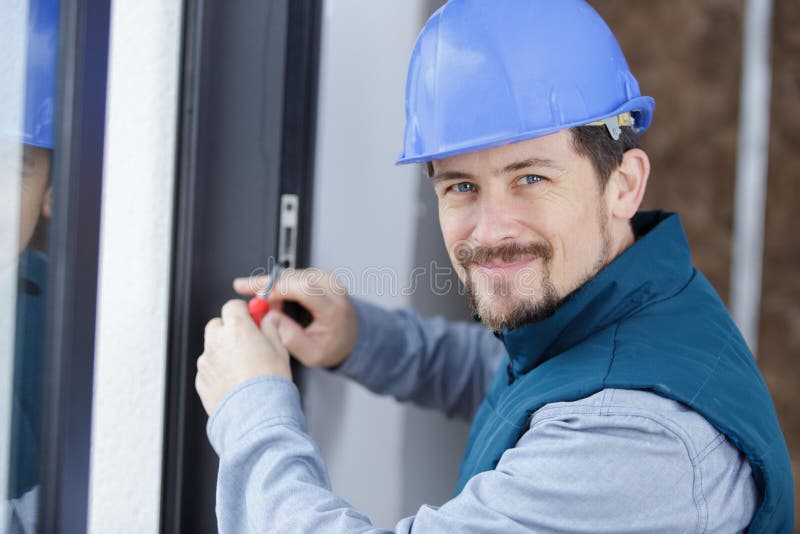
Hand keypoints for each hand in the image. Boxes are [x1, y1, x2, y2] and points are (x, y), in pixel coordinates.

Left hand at [196, 299, 291, 415]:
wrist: (256, 416)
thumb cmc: (270, 383)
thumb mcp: (280, 350)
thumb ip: (271, 329)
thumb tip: (268, 320)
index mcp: (237, 328)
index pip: (232, 306)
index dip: (243, 312)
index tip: (252, 320)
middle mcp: (216, 341)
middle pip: (217, 324)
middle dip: (229, 330)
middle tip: (246, 343)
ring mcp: (206, 361)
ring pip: (212, 348)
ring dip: (223, 352)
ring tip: (243, 369)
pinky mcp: (200, 380)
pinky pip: (208, 369)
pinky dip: (218, 372)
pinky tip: (235, 383)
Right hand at [233, 268, 357, 368]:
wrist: (349, 337)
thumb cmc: (331, 346)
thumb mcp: (312, 355)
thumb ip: (290, 339)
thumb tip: (269, 318)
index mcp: (334, 309)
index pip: (305, 289)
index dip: (277, 288)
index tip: (256, 295)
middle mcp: (334, 289)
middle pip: (295, 277)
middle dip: (266, 283)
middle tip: (242, 288)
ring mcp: (328, 280)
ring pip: (291, 274)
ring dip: (272, 286)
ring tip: (264, 306)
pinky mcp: (321, 276)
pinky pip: (295, 275)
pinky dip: (280, 285)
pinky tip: (273, 300)